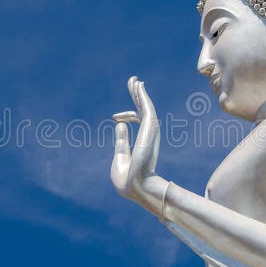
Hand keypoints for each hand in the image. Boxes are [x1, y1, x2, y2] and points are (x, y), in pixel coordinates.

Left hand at [110, 76, 166, 214]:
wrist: (136, 186)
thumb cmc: (127, 180)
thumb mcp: (121, 158)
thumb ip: (121, 142)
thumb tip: (119, 124)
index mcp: (142, 143)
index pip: (136, 122)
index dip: (126, 116)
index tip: (115, 117)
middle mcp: (148, 135)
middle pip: (142, 110)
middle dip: (137, 96)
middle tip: (134, 82)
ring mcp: (150, 131)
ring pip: (145, 106)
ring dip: (139, 93)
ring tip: (134, 80)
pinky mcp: (150, 127)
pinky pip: (147, 107)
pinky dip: (142, 95)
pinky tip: (138, 84)